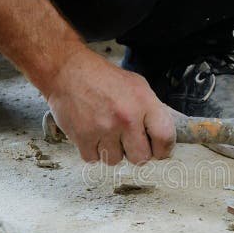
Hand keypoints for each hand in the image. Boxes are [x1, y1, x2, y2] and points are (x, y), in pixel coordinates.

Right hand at [44, 45, 175, 163]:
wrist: (67, 71)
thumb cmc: (104, 79)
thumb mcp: (137, 85)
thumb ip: (152, 110)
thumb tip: (166, 136)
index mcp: (144, 102)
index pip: (165, 137)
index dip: (164, 149)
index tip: (158, 149)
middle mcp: (126, 118)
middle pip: (141, 158)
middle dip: (135, 152)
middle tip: (128, 140)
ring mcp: (104, 129)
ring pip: (116, 160)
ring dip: (112, 151)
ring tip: (106, 132)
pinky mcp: (83, 137)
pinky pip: (94, 159)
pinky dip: (93, 151)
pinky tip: (92, 134)